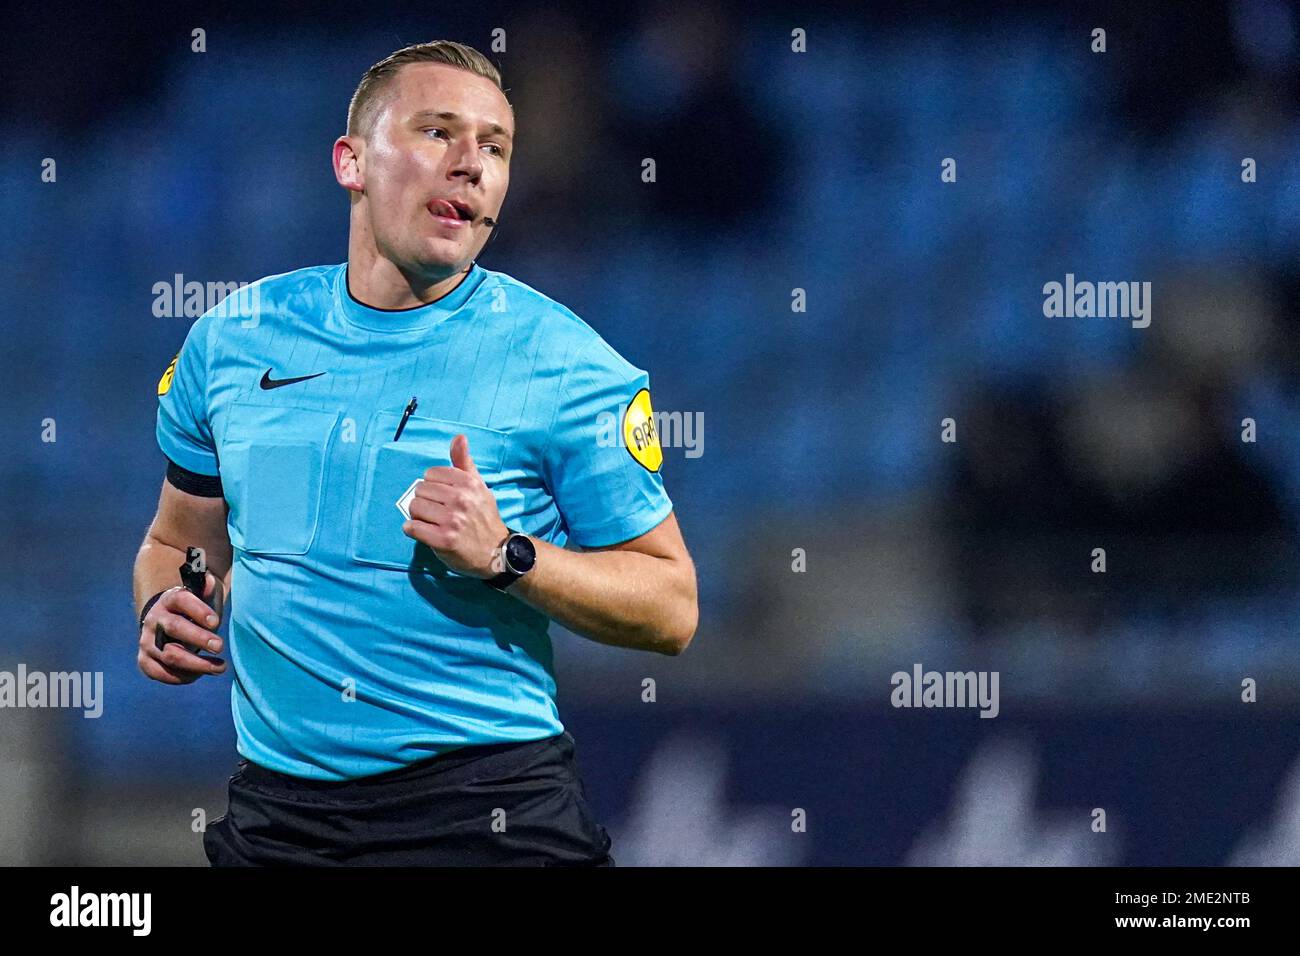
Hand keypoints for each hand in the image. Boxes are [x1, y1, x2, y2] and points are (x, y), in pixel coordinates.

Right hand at [137, 572, 227, 684]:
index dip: (198, 610)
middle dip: (199, 638)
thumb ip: (207, 589)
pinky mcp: (145, 660)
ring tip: (220, 667)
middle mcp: (154, 619)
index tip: (216, 622)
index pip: (181, 600)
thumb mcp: (202, 596)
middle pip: (174, 628)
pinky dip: (182, 677)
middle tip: (220, 646)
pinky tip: (200, 674)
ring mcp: (147, 641)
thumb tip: (209, 582)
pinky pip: (160, 673)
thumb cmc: (193, 610)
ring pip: (170, 655)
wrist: (168, 623)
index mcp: (170, 599)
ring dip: (197, 664)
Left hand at [401, 433, 508, 578]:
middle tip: (438, 512)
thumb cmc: (484, 518)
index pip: (431, 474)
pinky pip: (412, 528)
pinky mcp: (443, 540)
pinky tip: (425, 532)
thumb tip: (459, 437)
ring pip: (414, 508)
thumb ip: (465, 463)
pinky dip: (413, 530)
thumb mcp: (479, 487)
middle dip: (426, 501)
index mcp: (469, 483)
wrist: (497, 553)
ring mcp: (452, 520)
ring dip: (419, 516)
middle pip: (420, 490)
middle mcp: (461, 499)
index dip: (434, 486)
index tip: (443, 497)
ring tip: (433, 523)